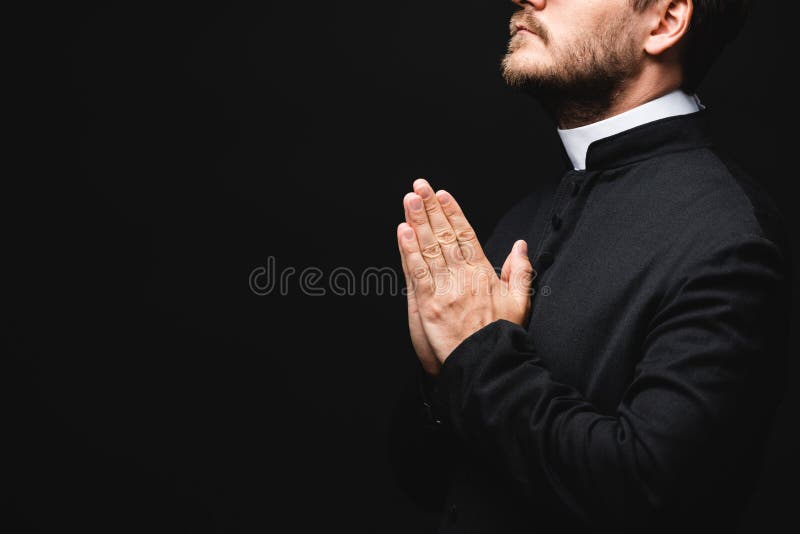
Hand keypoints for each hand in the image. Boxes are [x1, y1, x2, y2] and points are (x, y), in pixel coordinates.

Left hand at [397, 179, 533, 364]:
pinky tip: (403, 232)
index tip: (443, 195)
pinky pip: (417, 272)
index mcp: (482, 273)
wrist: (487, 363)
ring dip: (418, 221)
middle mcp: (462, 276)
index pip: (465, 235)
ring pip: (429, 248)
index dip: (453, 213)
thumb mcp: (520, 301)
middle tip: (421, 186)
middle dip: (431, 209)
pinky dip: (409, 251)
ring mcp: (444, 289)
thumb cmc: (501, 335)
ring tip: (411, 200)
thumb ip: (519, 271)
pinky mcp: (429, 304)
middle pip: (444, 235)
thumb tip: (520, 247)